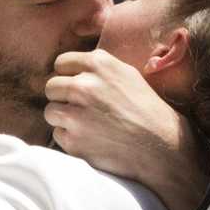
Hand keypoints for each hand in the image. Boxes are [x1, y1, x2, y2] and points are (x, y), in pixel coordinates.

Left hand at [45, 49, 205, 209]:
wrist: (160, 146)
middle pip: (51, 86)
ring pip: (50, 111)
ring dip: (62, 118)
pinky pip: (57, 134)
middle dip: (61, 97)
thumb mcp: (127, 75)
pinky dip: (69, 138)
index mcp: (99, 64)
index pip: (61, 63)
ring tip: (86, 125)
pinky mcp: (73, 140)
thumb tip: (72, 70)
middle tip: (79, 108)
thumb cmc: (146, 110)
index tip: (75, 86)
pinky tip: (91, 139)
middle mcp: (83, 86)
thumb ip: (99, 70)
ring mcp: (76, 114)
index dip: (67, 76)